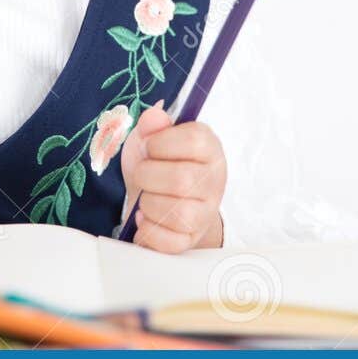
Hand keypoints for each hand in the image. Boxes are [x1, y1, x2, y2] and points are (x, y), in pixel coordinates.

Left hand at [119, 102, 226, 251]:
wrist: (160, 202)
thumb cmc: (159, 166)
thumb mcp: (151, 139)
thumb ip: (152, 125)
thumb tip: (153, 116)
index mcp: (209, 148)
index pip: (193, 141)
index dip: (161, 143)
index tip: (149, 147)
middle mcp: (215, 179)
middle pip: (182, 179)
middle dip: (147, 176)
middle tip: (142, 174)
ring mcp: (207, 212)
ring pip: (178, 213)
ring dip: (148, 205)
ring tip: (145, 197)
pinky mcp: (192, 239)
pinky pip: (171, 242)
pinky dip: (148, 231)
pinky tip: (144, 219)